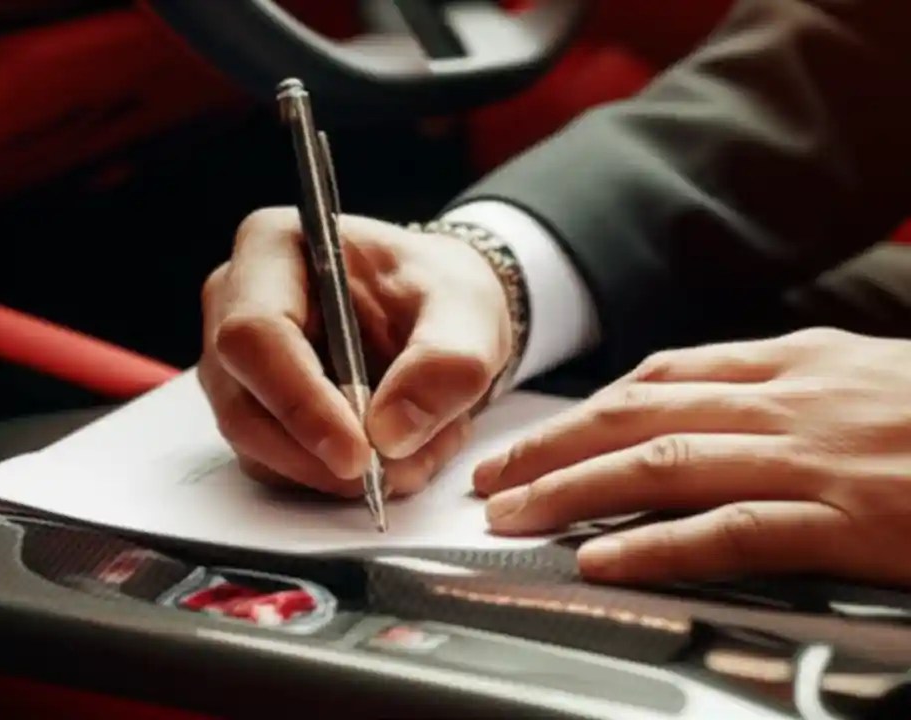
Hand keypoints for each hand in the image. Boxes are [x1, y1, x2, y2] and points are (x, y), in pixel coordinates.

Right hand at [199, 208, 511, 497]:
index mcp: (271, 247)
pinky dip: (331, 476)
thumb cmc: (438, 291)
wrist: (438, 313)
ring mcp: (234, 362)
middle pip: (243, 401)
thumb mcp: (468, 311)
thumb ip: (445, 363)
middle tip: (393, 471)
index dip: (299, 401)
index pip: (254, 334)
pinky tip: (388, 455)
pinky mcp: (251, 408)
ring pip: (255, 443)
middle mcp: (233, 303)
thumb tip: (390, 433)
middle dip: (318, 452)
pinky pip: (274, 464)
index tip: (358, 452)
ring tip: (411, 455)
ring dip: (331, 472)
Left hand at [474, 328, 910, 588]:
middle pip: (637, 414)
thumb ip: (793, 382)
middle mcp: (788, 399)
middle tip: (490, 477)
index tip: (539, 433)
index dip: (588, 407)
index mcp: (796, 360)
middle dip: (552, 446)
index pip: (664, 375)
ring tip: (514, 517)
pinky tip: (603, 560)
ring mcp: (812, 457)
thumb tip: (715, 401)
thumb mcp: (871, 373)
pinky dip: (656, 545)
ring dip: (574, 491)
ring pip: (661, 464)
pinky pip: (729, 531)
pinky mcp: (845, 519)